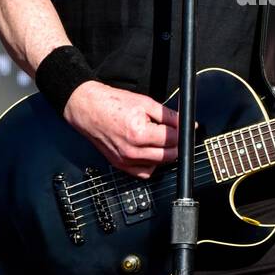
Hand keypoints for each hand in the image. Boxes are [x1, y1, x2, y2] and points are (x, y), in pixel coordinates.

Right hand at [63, 81, 181, 178]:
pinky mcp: (120, 165)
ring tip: (161, 140)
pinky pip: (144, 172)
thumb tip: (185, 123)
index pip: (173, 139)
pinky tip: (151, 151)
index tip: (186, 128)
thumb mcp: (145, 102)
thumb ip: (168, 115)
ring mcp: (125, 160)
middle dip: (177, 144)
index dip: (183, 132)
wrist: (88, 109)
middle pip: (168, 155)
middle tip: (176, 134)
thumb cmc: (112, 104)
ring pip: (158, 165)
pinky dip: (151, 164)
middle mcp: (132, 151)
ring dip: (165, 154)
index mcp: (139, 133)